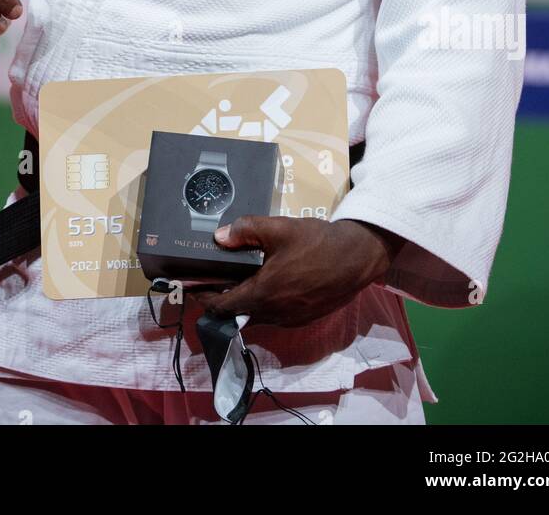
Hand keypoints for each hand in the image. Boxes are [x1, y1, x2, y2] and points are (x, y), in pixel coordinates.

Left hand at [189, 217, 402, 327]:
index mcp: (263, 294)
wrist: (357, 257)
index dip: (203, 298)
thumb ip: (246, 230)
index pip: (222, 306)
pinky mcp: (304, 316)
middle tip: (210, 280)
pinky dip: (262, 302)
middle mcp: (274, 314)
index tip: (190, 288)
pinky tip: (265, 282)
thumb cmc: (317, 242)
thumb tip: (219, 236)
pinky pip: (275, 314)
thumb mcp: (279, 229)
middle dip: (220, 298)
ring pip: (256, 314)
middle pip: (237, 312)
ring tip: (235, 279)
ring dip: (242, 301)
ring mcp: (291, 318)